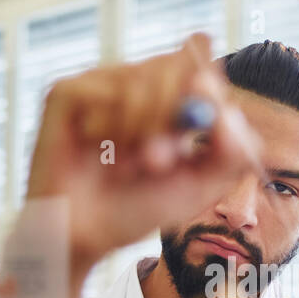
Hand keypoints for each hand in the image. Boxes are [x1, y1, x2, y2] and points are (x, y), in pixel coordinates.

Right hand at [0, 34, 260, 297]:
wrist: (85, 236)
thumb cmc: (138, 209)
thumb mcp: (200, 186)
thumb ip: (231, 152)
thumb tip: (227, 112)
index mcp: (169, 96)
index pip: (201, 61)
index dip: (208, 91)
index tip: (206, 128)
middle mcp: (135, 81)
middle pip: (178, 61)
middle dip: (174, 118)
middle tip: (158, 162)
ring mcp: (100, 82)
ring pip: (142, 78)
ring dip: (142, 132)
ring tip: (125, 165)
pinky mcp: (67, 92)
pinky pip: (105, 93)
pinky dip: (110, 130)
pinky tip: (94, 150)